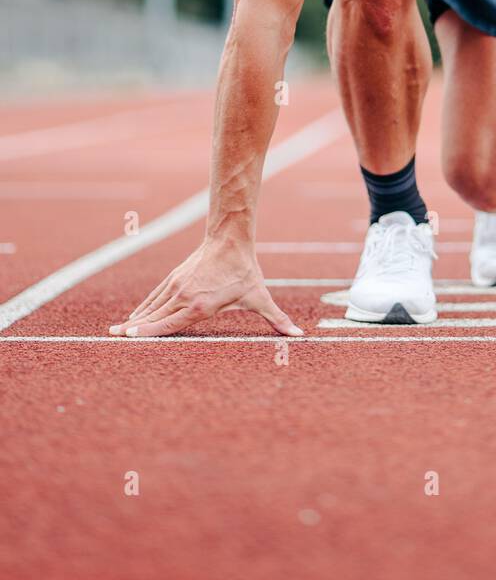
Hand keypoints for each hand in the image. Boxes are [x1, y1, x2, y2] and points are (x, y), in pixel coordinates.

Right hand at [109, 241, 302, 337]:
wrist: (230, 239)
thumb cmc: (245, 271)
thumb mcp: (261, 297)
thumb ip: (277, 319)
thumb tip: (299, 335)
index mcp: (200, 306)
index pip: (169, 324)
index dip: (149, 333)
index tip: (129, 339)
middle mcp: (183, 297)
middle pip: (154, 318)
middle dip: (134, 330)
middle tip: (112, 340)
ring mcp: (176, 287)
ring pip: (151, 307)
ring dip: (134, 320)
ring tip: (114, 332)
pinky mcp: (174, 279)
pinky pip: (154, 297)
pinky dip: (143, 308)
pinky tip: (133, 317)